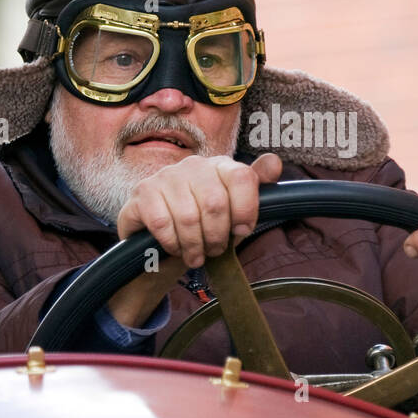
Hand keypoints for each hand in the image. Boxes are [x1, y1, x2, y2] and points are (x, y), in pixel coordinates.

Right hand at [116, 153, 282, 268]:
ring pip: (189, 217)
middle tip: (215, 249)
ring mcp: (166, 176)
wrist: (162, 241)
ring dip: (194, 245)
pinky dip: (172, 244)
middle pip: (215, 203)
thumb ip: (256, 187)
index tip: (242, 230)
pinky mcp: (143, 192)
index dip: (245, 210)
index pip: (242, 177)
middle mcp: (193, 165)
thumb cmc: (204, 226)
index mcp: (220, 166)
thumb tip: (274, 163)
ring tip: (196, 255)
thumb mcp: (235, 212)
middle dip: (218, 236)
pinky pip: (162, 223)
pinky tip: (175, 248)